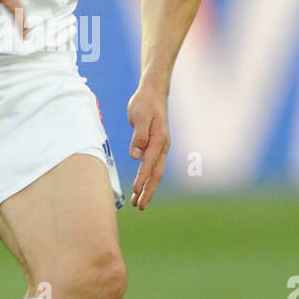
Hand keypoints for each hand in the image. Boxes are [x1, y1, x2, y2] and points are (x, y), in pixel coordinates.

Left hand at [127, 82, 169, 209]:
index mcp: (159, 139)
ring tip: (138, 202)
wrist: (154, 92)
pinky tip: (141, 186)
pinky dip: (147, 178)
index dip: (142, 178)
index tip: (135, 190)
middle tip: (139, 206)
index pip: (149, 163)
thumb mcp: (139, 115)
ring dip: (147, 188)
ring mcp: (161, 146)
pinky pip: (153, 166)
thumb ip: (139, 136)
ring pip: (155, 172)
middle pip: (156, 173)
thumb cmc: (145, 102)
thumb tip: (136, 155)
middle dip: (148, 191)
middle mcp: (163, 145)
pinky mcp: (156, 146)